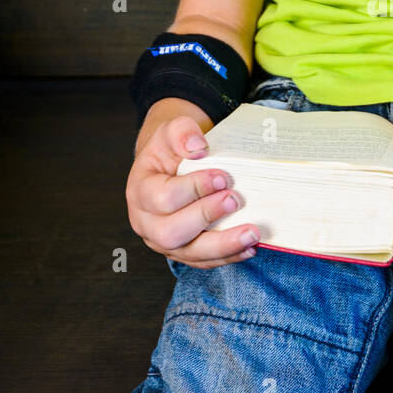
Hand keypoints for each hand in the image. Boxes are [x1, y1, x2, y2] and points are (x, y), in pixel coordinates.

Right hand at [126, 113, 259, 268]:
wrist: (170, 166)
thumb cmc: (172, 150)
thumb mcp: (172, 130)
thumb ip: (181, 132)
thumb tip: (198, 147)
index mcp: (140, 191)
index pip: (162, 197)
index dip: (193, 189)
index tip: (222, 177)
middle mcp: (146, 222)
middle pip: (171, 232)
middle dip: (206, 217)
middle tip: (234, 200)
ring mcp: (163, 241)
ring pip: (190, 253)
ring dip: (223, 245)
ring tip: (252, 233)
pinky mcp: (183, 251)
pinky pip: (204, 262)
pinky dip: (229, 256)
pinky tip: (250, 247)